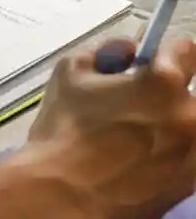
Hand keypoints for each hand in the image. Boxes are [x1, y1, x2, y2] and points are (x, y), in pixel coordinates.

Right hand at [22, 36, 195, 217]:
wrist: (64, 196)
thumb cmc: (65, 130)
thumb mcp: (69, 73)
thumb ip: (104, 51)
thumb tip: (129, 50)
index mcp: (164, 83)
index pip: (187, 50)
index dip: (165, 53)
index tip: (149, 63)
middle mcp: (190, 116)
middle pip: (191, 92)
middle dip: (167, 93)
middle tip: (136, 105)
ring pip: (191, 125)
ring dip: (173, 123)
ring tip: (138, 137)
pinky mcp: (192, 182)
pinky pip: (189, 154)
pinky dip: (172, 151)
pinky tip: (142, 159)